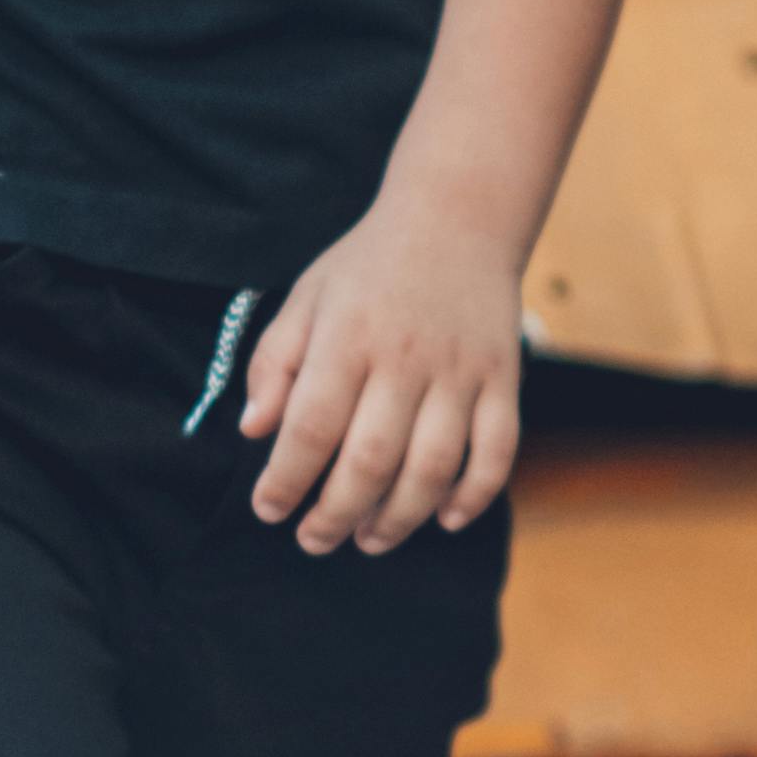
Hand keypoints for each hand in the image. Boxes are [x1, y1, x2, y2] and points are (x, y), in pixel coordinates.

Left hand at [239, 187, 522, 552]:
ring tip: (369, 539)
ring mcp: (460, 371)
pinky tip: (444, 518)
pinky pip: (497, 451)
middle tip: (314, 540)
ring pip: (433, 467)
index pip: (310, 426)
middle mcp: (405, 358)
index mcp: (348, 337)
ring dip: (399, 518)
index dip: (285, 480)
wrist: (457, 216)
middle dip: (336, 515)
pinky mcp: (503, 378)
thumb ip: (274, 364)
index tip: (267, 510)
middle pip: (370, 460)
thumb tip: (253, 431)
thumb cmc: (369, 266)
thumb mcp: (306, 299)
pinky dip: (473, 495)